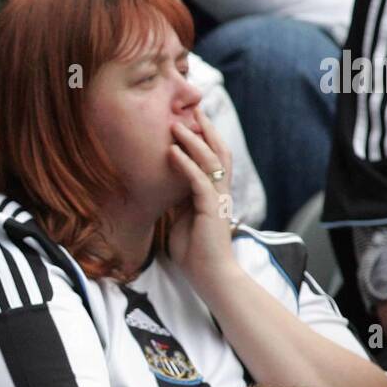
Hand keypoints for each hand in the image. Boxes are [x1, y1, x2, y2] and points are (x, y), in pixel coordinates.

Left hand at [165, 107, 238, 296]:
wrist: (211, 277)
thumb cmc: (195, 254)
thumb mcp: (182, 221)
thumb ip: (179, 203)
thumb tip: (166, 188)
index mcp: (215, 195)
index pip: (212, 159)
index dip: (204, 139)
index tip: (191, 120)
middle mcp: (220, 193)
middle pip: (218, 152)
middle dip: (206, 129)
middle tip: (193, 109)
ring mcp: (218, 200)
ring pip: (210, 161)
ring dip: (193, 141)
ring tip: (177, 124)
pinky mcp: (211, 209)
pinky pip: (199, 180)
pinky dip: (185, 164)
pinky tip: (172, 152)